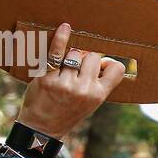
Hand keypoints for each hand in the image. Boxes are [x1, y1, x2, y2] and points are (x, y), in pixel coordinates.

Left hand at [16, 23, 125, 139]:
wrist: (41, 129)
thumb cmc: (67, 114)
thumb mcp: (90, 104)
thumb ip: (99, 84)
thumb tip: (105, 60)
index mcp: (98, 96)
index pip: (116, 69)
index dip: (108, 64)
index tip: (101, 66)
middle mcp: (84, 89)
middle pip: (93, 57)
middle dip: (86, 59)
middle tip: (76, 69)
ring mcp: (65, 83)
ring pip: (76, 54)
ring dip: (71, 56)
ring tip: (64, 69)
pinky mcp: (47, 78)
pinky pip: (56, 53)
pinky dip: (61, 38)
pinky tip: (65, 27)